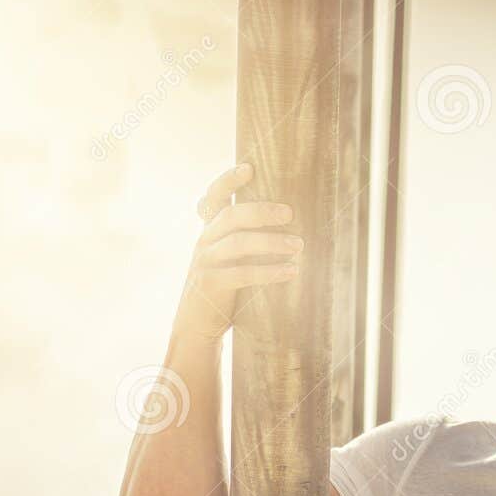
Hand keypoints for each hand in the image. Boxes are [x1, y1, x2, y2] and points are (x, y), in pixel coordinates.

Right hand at [173, 163, 302, 342]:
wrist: (197, 327)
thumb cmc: (222, 291)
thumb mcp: (228, 261)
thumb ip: (243, 242)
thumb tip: (286, 226)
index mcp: (210, 232)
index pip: (213, 198)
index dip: (227, 180)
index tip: (248, 167)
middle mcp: (204, 242)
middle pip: (231, 216)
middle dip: (262, 211)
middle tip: (290, 212)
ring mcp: (204, 262)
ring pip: (238, 243)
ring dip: (271, 242)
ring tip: (299, 245)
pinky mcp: (210, 285)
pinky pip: (242, 273)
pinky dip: (270, 271)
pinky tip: (291, 271)